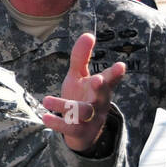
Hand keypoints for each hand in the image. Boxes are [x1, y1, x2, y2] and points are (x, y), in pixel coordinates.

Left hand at [40, 33, 126, 151]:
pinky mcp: (79, 132)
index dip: (115, 73)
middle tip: (96, 79)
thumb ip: (81, 58)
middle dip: (100, 88)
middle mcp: (99, 103)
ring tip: (47, 99)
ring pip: (84, 112)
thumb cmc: (81, 98)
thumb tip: (88, 34)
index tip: (120, 66)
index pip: (111, 79)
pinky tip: (45, 117)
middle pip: (103, 96)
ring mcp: (91, 119)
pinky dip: (57, 123)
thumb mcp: (78, 77)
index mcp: (101, 88)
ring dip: (67, 106)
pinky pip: (70, 128)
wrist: (80, 131)